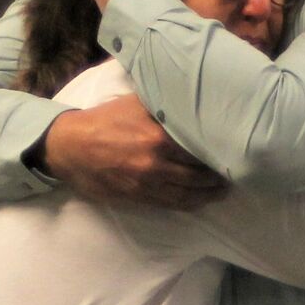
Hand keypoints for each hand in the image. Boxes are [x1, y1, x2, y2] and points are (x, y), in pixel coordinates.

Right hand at [41, 95, 228, 210]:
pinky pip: (172, 204)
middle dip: (218, 175)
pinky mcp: (139, 197)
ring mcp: (148, 183)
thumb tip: (193, 100)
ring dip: (209, 193)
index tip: (233, 148)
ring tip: (223, 189)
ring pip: (188, 193)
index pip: (199, 147)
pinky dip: (191, 203)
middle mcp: (157, 162)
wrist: (70, 147)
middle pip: (199, 173)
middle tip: (234, 171)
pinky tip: (201, 200)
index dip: (218, 150)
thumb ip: (165, 105)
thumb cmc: (104, 121)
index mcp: (158, 136)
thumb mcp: (135, 103)